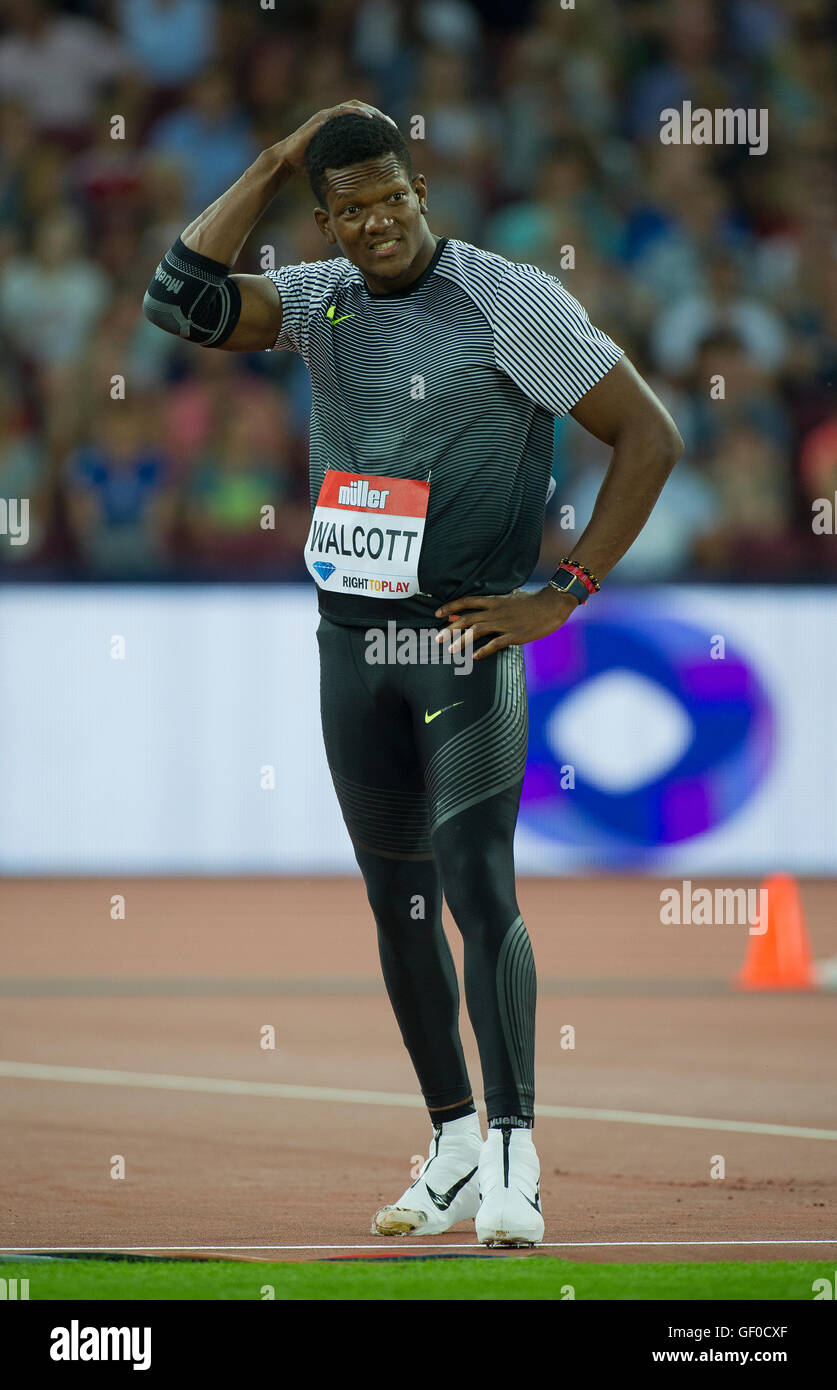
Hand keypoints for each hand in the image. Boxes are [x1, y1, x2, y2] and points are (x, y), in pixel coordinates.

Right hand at [279, 99, 397, 172]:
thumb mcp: (331, 166)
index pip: (360, 119)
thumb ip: (344, 168)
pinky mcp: (321, 120)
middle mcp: (332, 118)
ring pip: (352, 107)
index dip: (377, 122)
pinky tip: (369, 119)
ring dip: (370, 111)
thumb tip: (362, 184)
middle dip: (377, 115)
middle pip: (359, 109)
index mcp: (336, 127)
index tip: (391, 131)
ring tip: (383, 121)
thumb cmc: (308, 165)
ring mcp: (326, 117)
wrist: (287, 161)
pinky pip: (341, 112)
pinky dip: (356, 113)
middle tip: (391, 126)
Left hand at [434, 586, 578, 659]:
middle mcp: (496, 611)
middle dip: (450, 628)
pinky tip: (475, 657)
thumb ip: (494, 603)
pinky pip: (496, 643)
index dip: (451, 607)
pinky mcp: (515, 635)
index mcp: (494, 601)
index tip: (437, 614)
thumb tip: (479, 606)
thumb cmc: (531, 602)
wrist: (552, 604)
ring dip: (463, 640)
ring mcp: (505, 623)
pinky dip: (485, 650)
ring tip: (451, 650)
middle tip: (437, 639)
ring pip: (478, 631)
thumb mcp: (510, 598)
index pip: (467, 601)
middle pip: (468, 618)